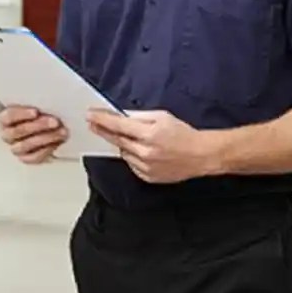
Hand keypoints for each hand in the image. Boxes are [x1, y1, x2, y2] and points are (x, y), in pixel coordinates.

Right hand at [0, 105, 67, 164]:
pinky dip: (46, 150)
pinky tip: (57, 142)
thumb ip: (38, 103)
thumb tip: (46, 100)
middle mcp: (7, 134)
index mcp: (5, 119)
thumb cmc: (40, 114)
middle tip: (55, 122)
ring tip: (61, 132)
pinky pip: (34, 157)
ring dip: (45, 138)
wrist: (47, 129)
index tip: (36, 112)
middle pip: (18, 131)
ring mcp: (16, 148)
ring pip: (25, 145)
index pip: (8, 116)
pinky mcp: (26, 158)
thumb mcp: (37, 105)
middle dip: (38, 126)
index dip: (21, 114)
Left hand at [85, 109, 221, 183]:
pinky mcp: (149, 177)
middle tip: (92, 123)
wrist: (201, 155)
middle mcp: (145, 152)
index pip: (118, 125)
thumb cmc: (183, 134)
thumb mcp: (162, 116)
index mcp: (149, 134)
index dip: (102, 120)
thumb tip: (122, 115)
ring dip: (122, 144)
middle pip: (117, 140)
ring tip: (133, 138)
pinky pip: (132, 165)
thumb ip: (139, 116)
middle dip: (103, 130)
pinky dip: (132, 157)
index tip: (90, 115)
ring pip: (124, 153)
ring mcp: (146, 167)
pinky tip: (140, 151)